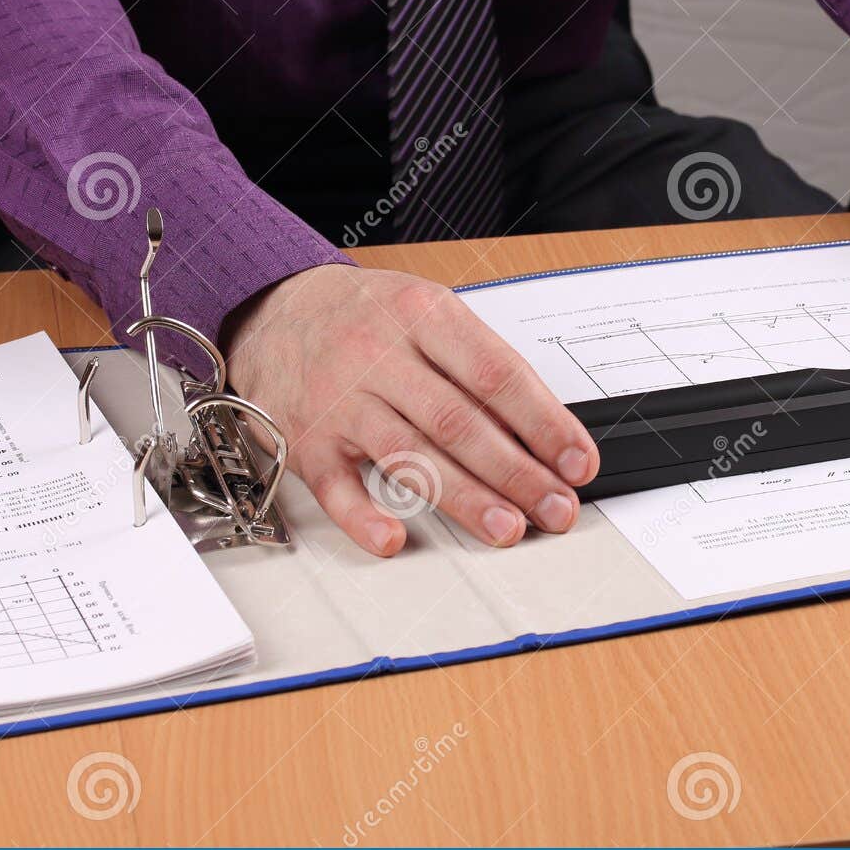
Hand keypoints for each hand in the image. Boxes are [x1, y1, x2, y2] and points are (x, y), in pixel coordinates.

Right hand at [222, 264, 597, 555]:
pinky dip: (364, 517)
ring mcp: (341, 400)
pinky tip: (394, 540)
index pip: (496, 374)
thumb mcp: (425, 312)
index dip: (544, 423)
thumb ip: (478, 363)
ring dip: (465, 498)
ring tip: (508, 527)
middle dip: (517, 472)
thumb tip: (543, 433)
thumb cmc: (363, 316)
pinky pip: (336, 487)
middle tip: (556, 507)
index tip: (577, 461)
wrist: (272, 310)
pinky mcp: (308, 441)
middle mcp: (379, 355)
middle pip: (459, 421)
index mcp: (422, 315)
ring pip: (410, 455)